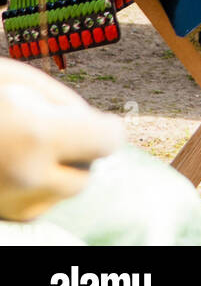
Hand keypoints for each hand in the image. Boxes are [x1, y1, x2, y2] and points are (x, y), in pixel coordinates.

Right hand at [0, 58, 123, 221]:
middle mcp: (29, 179)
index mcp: (39, 136)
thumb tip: (87, 120)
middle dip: (79, 152)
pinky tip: (10, 162)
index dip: (106, 127)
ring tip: (25, 143)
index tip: (100, 120)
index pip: (106, 141)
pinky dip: (31, 188)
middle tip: (55, 127)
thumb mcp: (16, 78)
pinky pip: (30, 206)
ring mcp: (9, 204)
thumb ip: (59, 101)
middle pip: (85, 174)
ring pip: (58, 195)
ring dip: (56, 172)